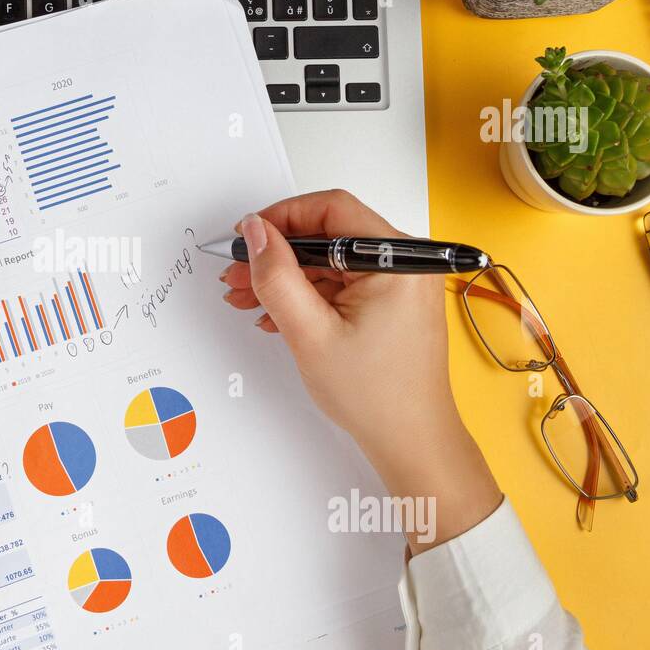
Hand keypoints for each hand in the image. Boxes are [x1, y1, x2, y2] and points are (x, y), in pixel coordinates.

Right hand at [221, 190, 500, 550]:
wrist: (410, 440)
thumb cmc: (376, 396)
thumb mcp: (310, 332)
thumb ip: (277, 275)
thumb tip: (255, 231)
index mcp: (398, 260)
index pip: (331, 209)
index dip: (282, 217)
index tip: (247, 236)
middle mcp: (406, 262)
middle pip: (328, 234)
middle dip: (277, 253)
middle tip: (238, 272)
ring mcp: (399, 282)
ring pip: (330, 260)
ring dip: (286, 276)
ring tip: (247, 296)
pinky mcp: (390, 301)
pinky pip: (341, 282)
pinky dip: (306, 293)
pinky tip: (275, 313)